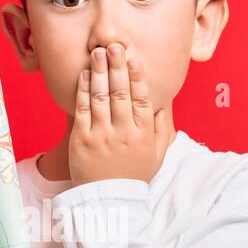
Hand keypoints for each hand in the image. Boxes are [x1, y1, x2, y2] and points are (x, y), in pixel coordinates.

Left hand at [70, 42, 169, 184]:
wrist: (108, 201)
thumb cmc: (133, 176)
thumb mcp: (156, 156)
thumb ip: (163, 130)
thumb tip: (165, 105)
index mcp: (144, 134)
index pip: (142, 99)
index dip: (137, 77)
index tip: (133, 58)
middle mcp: (124, 132)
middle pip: (121, 93)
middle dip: (117, 67)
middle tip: (114, 46)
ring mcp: (102, 136)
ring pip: (102, 98)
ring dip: (100, 72)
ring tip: (97, 53)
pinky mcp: (82, 140)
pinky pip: (83, 110)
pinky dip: (84, 91)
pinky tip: (85, 75)